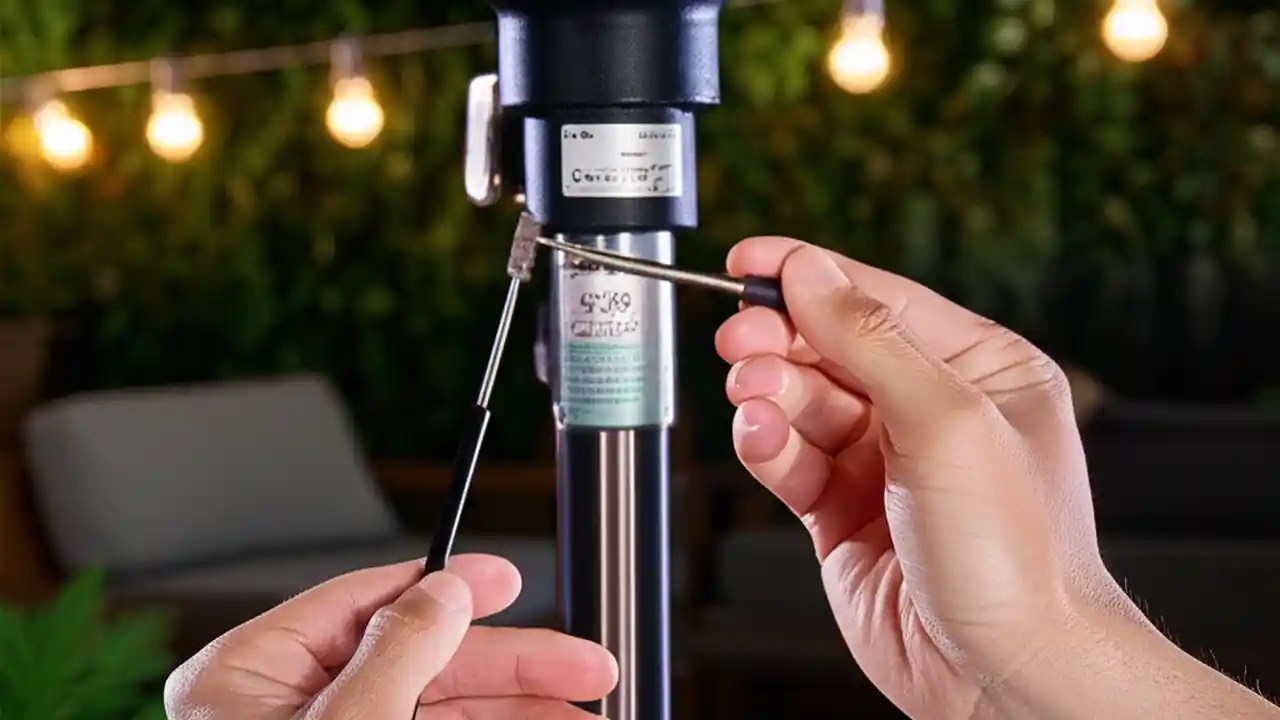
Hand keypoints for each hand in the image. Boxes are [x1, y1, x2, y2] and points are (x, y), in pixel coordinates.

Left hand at [165, 555, 616, 718]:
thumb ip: (397, 650)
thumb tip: (443, 591)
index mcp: (254, 676)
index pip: (364, 603)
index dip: (448, 589)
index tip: (509, 582)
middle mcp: (292, 710)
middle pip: (421, 660)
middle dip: (511, 668)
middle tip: (583, 670)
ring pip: (442, 712)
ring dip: (514, 713)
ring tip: (581, 718)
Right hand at [716, 238, 1275, 718]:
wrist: (1004, 674)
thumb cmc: (1016, 556)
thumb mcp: (947, 422)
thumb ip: (871, 341)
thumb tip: (812, 273)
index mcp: (980, 370)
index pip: (879, 300)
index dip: (809, 275)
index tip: (748, 261)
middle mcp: (929, 412)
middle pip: (829, 349)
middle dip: (780, 341)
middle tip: (739, 340)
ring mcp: (883, 464)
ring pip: (801, 403)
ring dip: (769, 397)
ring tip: (754, 401)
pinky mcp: (842, 513)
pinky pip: (789, 460)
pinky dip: (766, 446)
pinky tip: (758, 439)